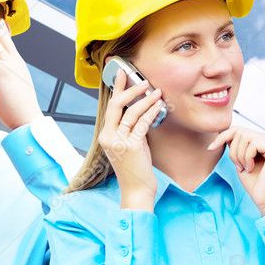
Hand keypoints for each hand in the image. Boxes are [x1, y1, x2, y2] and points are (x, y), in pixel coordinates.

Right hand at [98, 68, 163, 209]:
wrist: (136, 190)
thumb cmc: (135, 169)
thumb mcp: (129, 146)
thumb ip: (130, 130)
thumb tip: (140, 111)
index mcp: (105, 136)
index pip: (110, 107)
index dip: (116, 89)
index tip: (121, 74)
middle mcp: (108, 137)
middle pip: (116, 105)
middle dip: (130, 89)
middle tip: (143, 80)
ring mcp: (118, 141)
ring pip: (131, 112)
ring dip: (145, 100)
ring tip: (157, 92)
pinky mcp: (131, 146)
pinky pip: (142, 123)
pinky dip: (152, 112)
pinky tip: (159, 106)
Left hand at [207, 127, 264, 214]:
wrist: (264, 199)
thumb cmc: (253, 182)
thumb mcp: (239, 159)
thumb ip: (235, 144)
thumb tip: (223, 130)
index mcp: (264, 140)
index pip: (239, 129)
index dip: (223, 136)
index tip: (211, 148)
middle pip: (241, 131)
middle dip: (233, 150)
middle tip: (239, 166)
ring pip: (245, 136)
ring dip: (239, 155)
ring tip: (245, 168)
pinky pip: (253, 144)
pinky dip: (246, 157)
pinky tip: (251, 168)